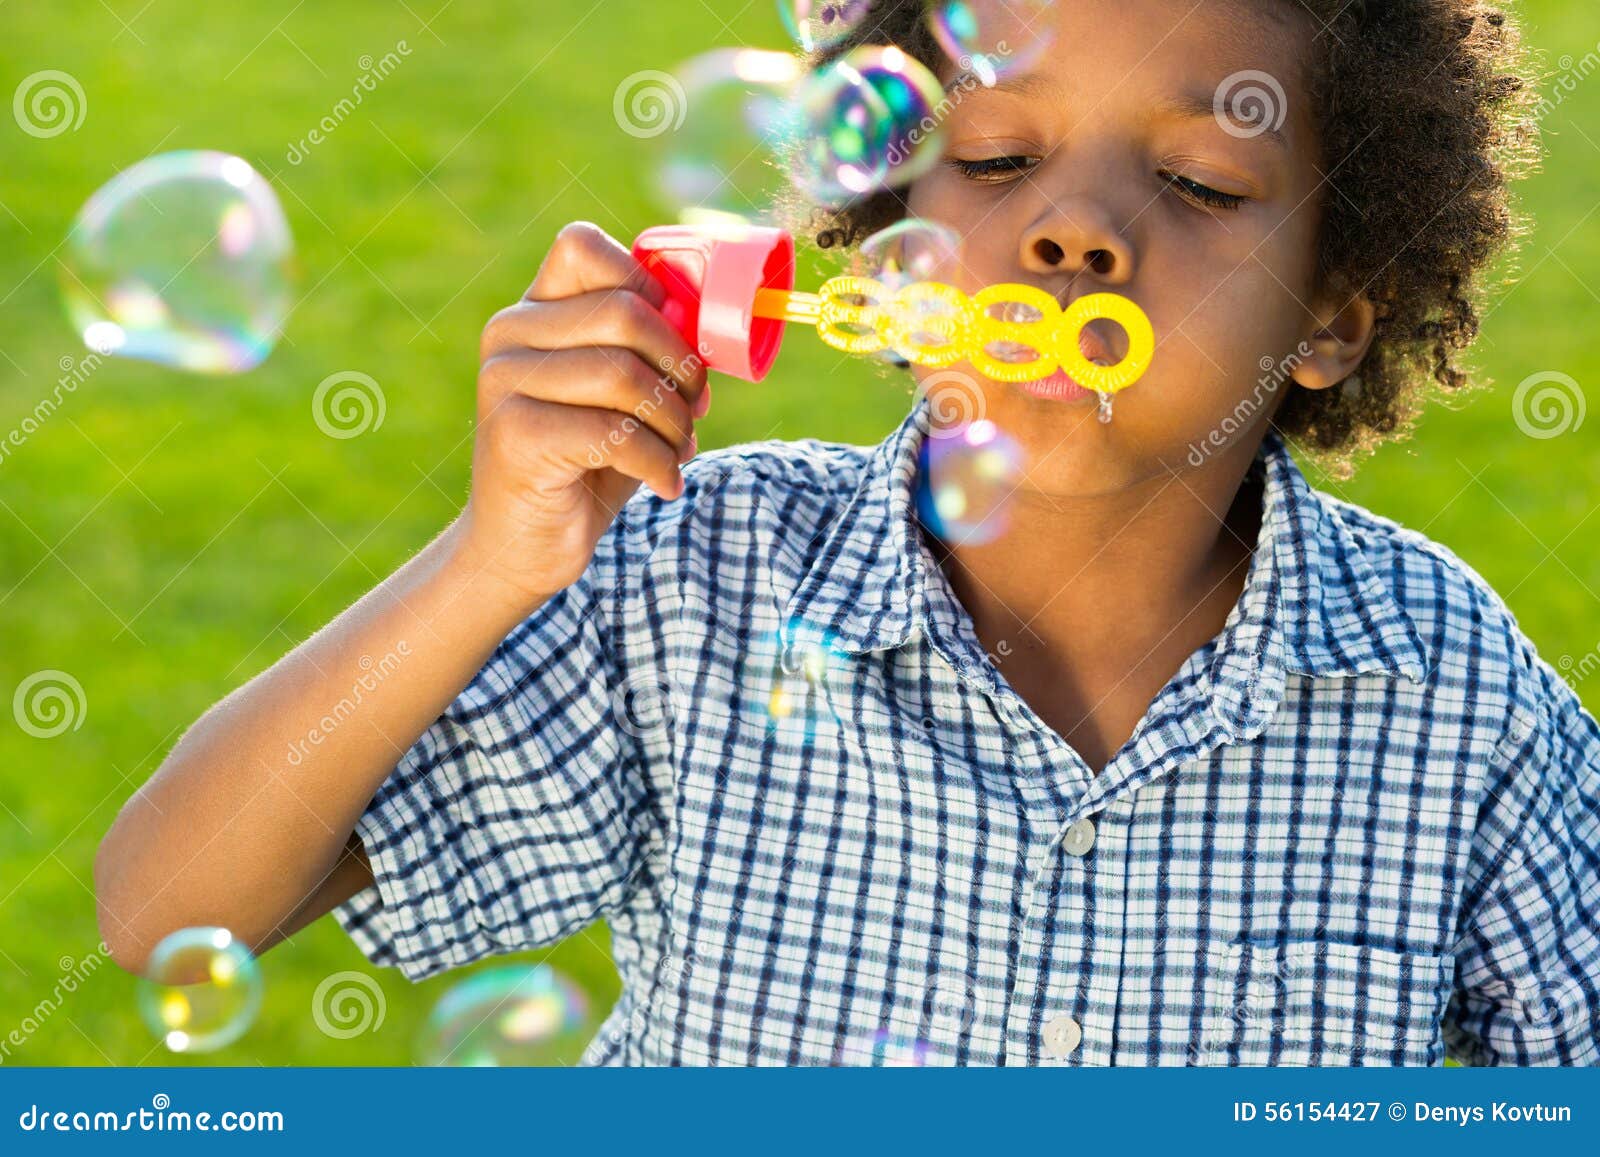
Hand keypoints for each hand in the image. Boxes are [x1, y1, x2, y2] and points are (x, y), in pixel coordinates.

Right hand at [454, 221, 709, 610]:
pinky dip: (659, 462)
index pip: (583, 246)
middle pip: (624, 313)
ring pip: (625, 374)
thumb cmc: (587, 464)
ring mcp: (504, 382)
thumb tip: (706, 320)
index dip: (647, 284)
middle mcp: (509, 335)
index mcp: (533, 312)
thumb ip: (653, 350)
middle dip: (680, 367)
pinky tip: (664, 483)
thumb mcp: (626, 398)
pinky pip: (615, 432)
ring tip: (677, 452)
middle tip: (693, 413)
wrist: (524, 546)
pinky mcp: (515, 434)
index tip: (673, 342)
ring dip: (675, 423)